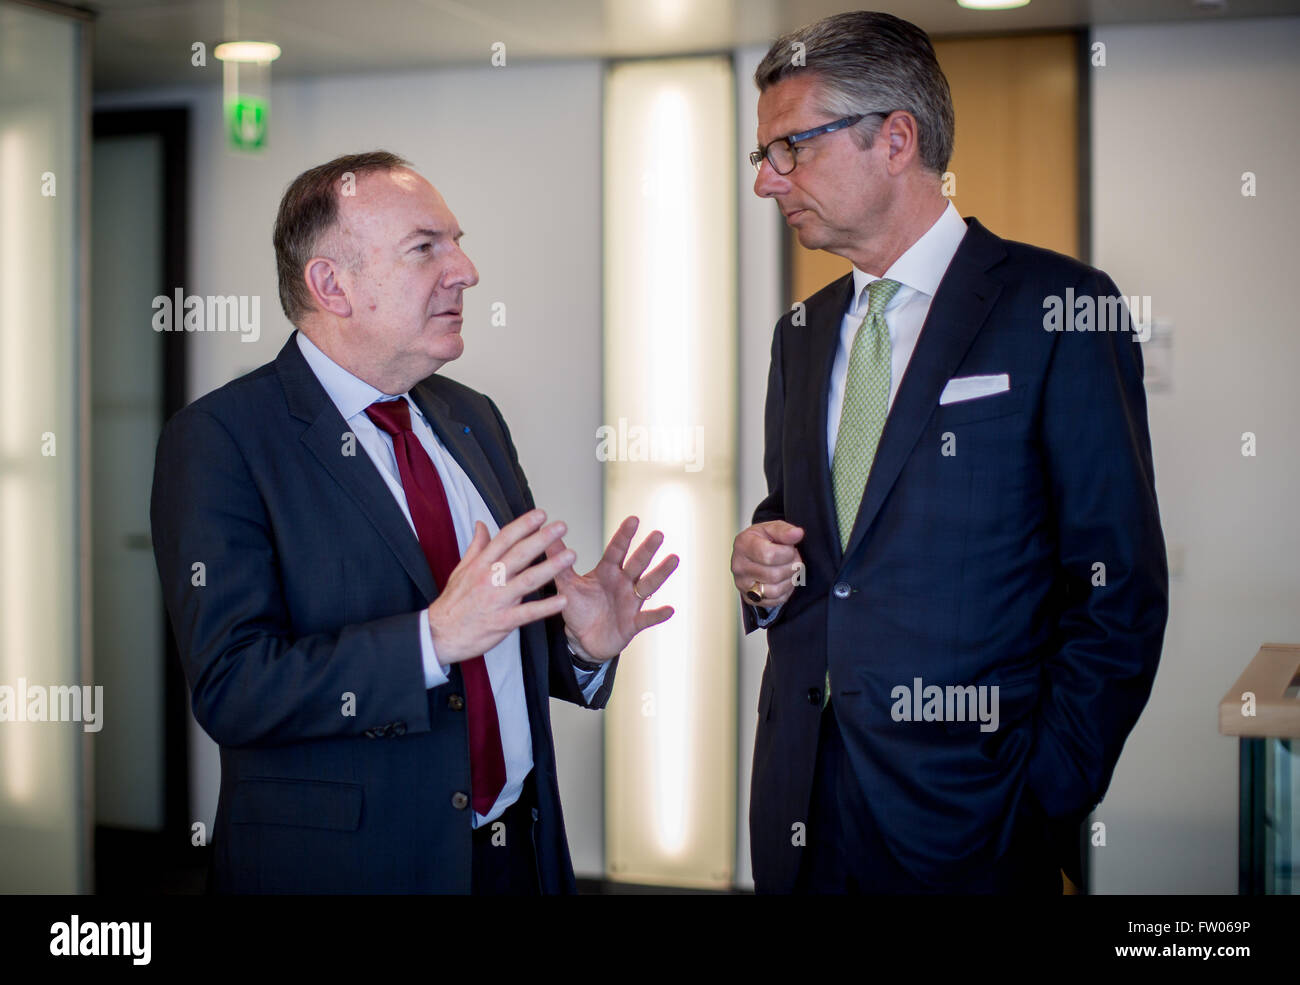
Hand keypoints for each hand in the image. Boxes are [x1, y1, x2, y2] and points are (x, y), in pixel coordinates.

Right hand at [426, 509, 574, 663]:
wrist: (440, 635)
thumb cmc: (453, 602)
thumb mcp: (461, 570)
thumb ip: (476, 546)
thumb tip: (481, 524)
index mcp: (481, 565)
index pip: (505, 539)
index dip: (524, 525)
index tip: (541, 514)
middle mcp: (490, 578)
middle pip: (520, 554)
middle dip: (542, 538)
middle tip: (562, 526)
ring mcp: (497, 600)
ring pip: (528, 580)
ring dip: (551, 567)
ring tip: (570, 556)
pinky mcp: (502, 621)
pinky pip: (528, 613)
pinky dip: (545, 607)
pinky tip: (563, 600)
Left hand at [548, 516, 677, 661]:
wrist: (583, 640)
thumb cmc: (579, 610)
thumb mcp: (567, 586)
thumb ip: (560, 564)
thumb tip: (547, 536)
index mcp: (607, 572)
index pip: (616, 550)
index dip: (624, 536)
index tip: (634, 519)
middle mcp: (622, 583)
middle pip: (636, 563)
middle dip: (647, 549)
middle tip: (658, 534)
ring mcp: (630, 602)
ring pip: (648, 585)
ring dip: (661, 573)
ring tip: (674, 559)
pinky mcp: (633, 623)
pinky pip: (647, 618)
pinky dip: (658, 614)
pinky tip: (670, 609)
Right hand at [731, 520, 804, 607]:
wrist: (751, 553)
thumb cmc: (762, 539)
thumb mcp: (772, 528)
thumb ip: (784, 530)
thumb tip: (797, 534)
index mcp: (743, 544)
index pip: (769, 555)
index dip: (787, 554)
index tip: (790, 549)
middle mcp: (739, 566)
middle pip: (773, 575)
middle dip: (791, 567)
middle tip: (794, 559)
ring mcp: (742, 584)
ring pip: (774, 590)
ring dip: (790, 580)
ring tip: (791, 569)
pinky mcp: (749, 597)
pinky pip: (774, 601)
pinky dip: (785, 592)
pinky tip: (784, 580)